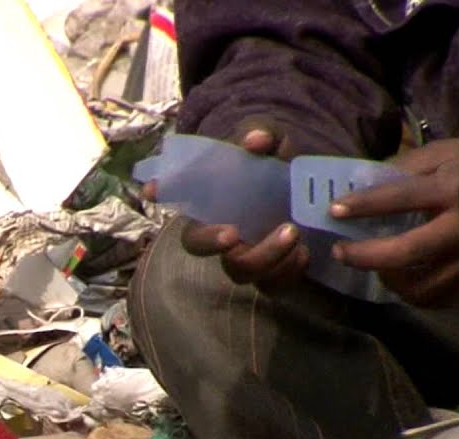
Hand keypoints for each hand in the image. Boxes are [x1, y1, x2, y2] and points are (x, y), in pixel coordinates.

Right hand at [142, 118, 308, 290]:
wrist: (307, 188)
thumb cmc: (274, 163)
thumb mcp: (271, 140)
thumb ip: (263, 134)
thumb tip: (255, 140)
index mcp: (209, 195)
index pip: (175, 194)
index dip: (162, 190)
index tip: (151, 190)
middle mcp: (217, 230)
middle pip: (198, 245)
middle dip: (212, 241)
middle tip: (234, 232)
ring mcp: (243, 255)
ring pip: (240, 271)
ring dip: (263, 256)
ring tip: (292, 232)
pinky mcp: (270, 272)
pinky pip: (273, 285)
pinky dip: (288, 272)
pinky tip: (304, 252)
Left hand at [329, 139, 458, 305]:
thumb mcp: (448, 152)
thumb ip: (409, 164)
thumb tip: (364, 179)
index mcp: (454, 189)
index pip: (401, 197)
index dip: (365, 204)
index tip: (334, 210)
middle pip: (407, 252)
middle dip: (366, 255)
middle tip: (340, 252)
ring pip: (422, 285)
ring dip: (389, 279)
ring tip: (375, 268)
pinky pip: (442, 297)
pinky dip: (416, 293)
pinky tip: (404, 279)